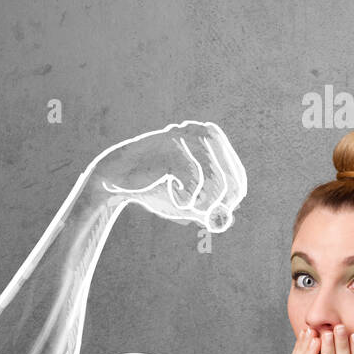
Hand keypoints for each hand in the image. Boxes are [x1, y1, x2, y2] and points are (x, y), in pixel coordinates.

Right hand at [87, 120, 245, 232]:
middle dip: (220, 202)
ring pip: (215, 178)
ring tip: (185, 206)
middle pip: (231, 177)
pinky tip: (174, 195)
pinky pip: (193, 178)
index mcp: (213, 142)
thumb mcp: (187, 205)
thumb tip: (226, 220)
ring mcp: (188, 136)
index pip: (237, 175)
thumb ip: (207, 213)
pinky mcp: (170, 144)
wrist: (116, 180)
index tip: (213, 214)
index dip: (231, 199)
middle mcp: (203, 132)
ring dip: (204, 201)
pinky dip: (186, 196)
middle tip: (203, 215)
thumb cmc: (155, 189)